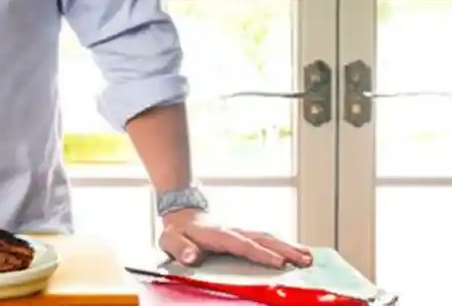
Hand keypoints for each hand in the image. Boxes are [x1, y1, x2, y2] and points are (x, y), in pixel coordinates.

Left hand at [158, 208, 313, 269]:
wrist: (182, 215)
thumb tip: (192, 257)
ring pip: (268, 237)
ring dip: (289, 246)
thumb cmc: (177, 233)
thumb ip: (180, 249)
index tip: (278, 263)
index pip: (241, 244)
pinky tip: (299, 252)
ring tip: (309, 258)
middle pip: (262, 238)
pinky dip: (284, 245)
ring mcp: (241, 231)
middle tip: (305, 261)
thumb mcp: (170, 241)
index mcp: (216, 234)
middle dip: (284, 249)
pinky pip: (267, 239)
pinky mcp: (246, 235)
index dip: (259, 253)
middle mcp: (233, 231)